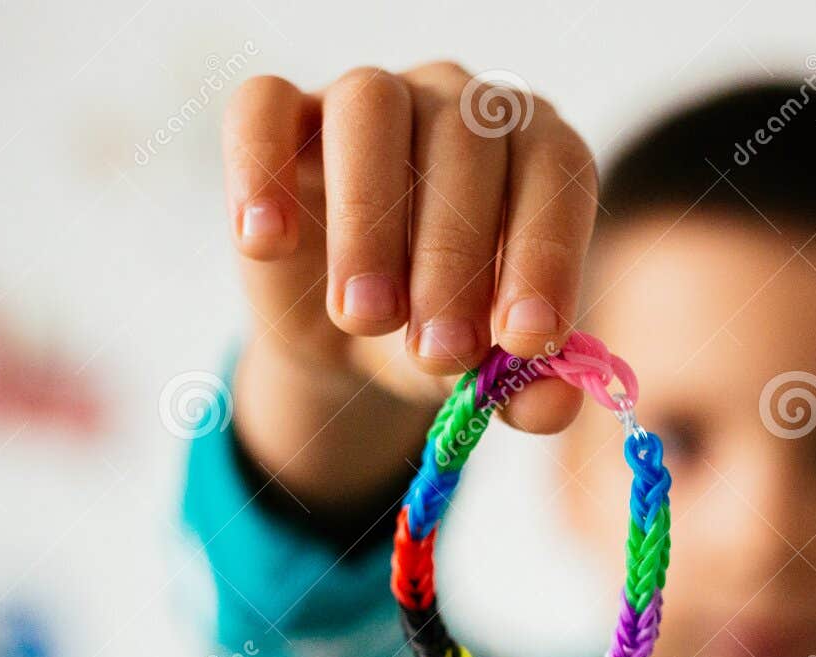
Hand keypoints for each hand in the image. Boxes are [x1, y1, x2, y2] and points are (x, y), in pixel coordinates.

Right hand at [222, 63, 597, 509]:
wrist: (351, 334)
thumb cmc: (440, 329)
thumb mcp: (483, 371)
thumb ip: (524, 388)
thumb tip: (552, 404)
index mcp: (533, 149)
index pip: (555, 169)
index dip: (546, 252)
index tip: (525, 340)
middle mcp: (460, 103)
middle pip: (464, 142)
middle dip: (454, 259)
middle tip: (439, 350)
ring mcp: (370, 94)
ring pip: (369, 108)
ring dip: (369, 218)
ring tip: (365, 316)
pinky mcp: (283, 114)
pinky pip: (262, 106)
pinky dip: (260, 167)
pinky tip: (266, 245)